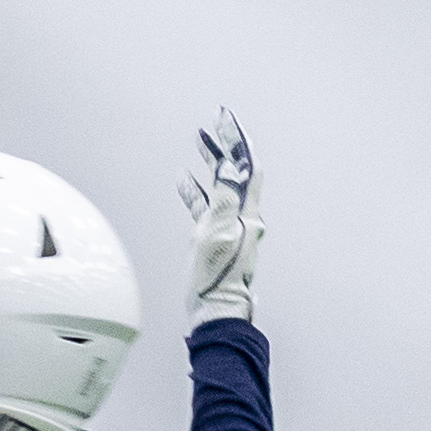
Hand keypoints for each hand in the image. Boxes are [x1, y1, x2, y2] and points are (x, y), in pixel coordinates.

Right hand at [181, 110, 261, 323]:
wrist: (216, 310)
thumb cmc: (217, 278)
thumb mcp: (218, 233)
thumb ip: (224, 198)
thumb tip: (229, 167)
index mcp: (246, 213)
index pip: (246, 167)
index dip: (237, 141)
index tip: (225, 120)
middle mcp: (241, 216)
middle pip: (235, 172)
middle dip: (225, 146)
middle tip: (213, 123)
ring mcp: (227, 226)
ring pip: (219, 185)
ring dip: (210, 163)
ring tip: (199, 142)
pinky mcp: (213, 238)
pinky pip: (204, 206)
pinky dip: (194, 190)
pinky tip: (183, 181)